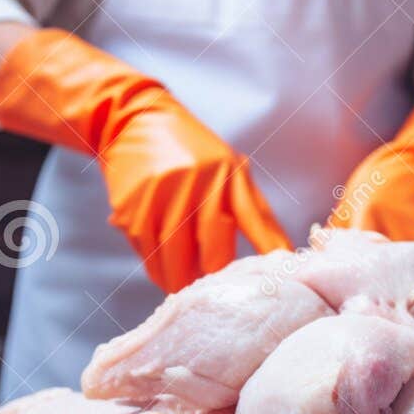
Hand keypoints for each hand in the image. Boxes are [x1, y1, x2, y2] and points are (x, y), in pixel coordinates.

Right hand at [0, 28, 290, 291]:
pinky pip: (150, 254)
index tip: (280, 276)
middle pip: (214, 249)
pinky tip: (164, 272)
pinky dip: (159, 270)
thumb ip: (252, 208)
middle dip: (216, 277)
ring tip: (188, 288)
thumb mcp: (228, 168)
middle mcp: (197, 183)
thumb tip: (281, 258)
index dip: (269, 250)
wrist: (133, 120)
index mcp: (227, 173)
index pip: (255, 219)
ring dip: (183, 281)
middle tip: (218, 294)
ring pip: (178, 259)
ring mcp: (163, 195)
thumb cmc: (192, 153)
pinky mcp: (133, 207)